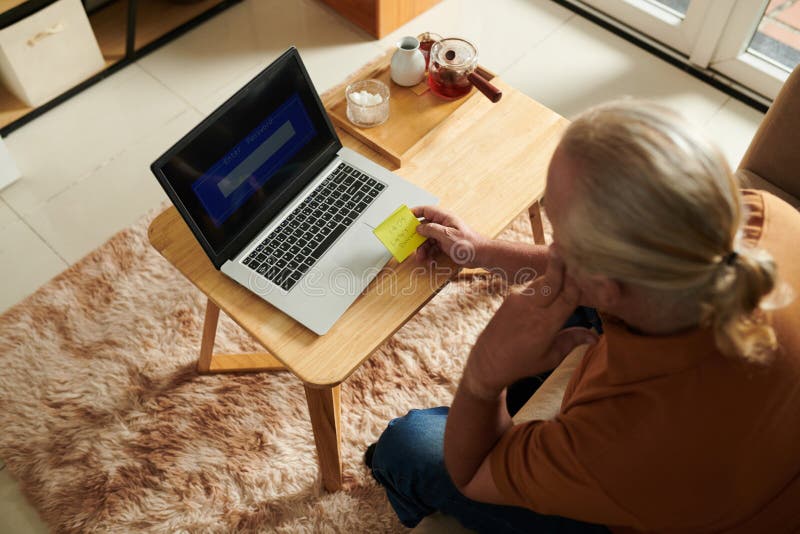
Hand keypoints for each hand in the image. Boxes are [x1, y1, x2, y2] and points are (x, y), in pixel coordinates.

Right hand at [412, 206, 487, 267]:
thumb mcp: (447, 235)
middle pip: (424, 227)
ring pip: (427, 239)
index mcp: (444, 218)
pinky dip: (429, 253)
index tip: (404, 218)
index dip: (414, 212)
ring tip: (421, 257)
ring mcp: (444, 235)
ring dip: (422, 248)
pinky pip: (433, 247)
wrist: (482, 256)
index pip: (426, 210)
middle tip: (410, 243)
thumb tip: (419, 227)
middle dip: (417, 236)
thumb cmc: (469, 244)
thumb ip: (431, 229)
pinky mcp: (446, 245)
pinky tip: (429, 259)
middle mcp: (443, 225)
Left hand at [462, 250, 598, 399]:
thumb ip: (572, 342)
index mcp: (545, 326)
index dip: (580, 282)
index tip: (590, 268)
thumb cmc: (522, 363)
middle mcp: (531, 309)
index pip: (568, 298)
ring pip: (543, 279)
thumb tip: (596, 336)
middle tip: (567, 242)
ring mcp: (519, 300)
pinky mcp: (511, 296)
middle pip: (551, 280)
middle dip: (560, 262)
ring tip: (568, 251)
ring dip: (555, 268)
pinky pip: (533, 284)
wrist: (488, 361)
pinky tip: (555, 271)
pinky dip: (545, 279)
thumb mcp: (551, 357)